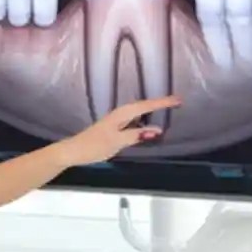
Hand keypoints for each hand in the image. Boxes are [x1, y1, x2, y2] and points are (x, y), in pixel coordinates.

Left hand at [57, 95, 182, 166]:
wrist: (73, 151)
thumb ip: (136, 135)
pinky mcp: (113, 127)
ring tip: (167, 108)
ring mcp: (116, 120)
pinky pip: (133, 118)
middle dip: (159, 103)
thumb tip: (156, 130)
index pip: (145, 106)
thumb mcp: (116, 141)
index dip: (162, 103)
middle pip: (143, 105)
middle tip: (177, 102)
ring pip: (138, 111)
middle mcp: (119, 114)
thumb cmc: (93, 146)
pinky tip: (148, 123)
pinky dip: (144, 117)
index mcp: (121, 114)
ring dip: (152, 109)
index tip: (178, 100)